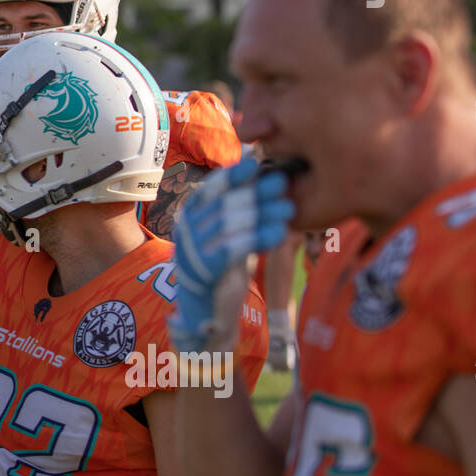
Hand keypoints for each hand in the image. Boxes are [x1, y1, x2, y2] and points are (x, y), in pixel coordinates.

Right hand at [168, 157, 293, 352]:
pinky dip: (256, 238)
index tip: (256, 164)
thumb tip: (266, 175)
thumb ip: (239, 207)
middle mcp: (186, 229)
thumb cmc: (223, 266)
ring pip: (228, 224)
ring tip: (288, 208)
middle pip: (223, 204)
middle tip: (282, 183)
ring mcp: (192, 251)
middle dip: (255, 192)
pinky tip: (279, 233)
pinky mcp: (204, 272)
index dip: (231, 175)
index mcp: (190, 215)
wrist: (208, 311)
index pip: (209, 189)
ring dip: (261, 214)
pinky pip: (231, 250)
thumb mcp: (227, 232)